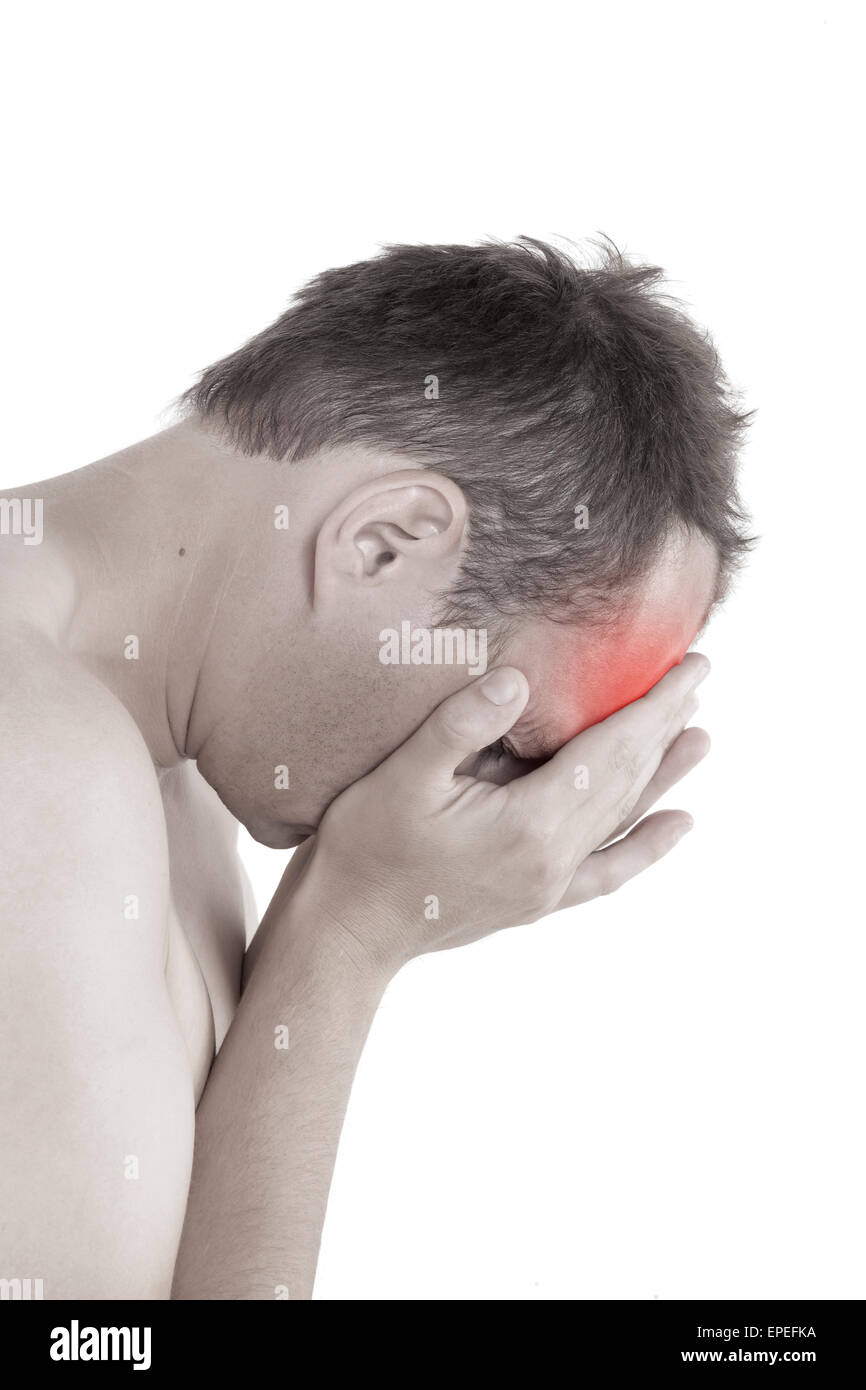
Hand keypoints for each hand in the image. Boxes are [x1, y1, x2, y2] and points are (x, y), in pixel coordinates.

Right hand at [296, 655, 709, 977]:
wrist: (345, 931)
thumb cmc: (365, 849)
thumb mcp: (403, 776)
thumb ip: (461, 724)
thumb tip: (519, 679)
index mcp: (528, 823)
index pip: (609, 751)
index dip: (652, 706)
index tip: (691, 668)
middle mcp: (552, 859)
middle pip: (625, 781)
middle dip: (664, 726)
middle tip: (700, 678)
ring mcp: (549, 884)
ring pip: (622, 820)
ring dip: (663, 777)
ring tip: (702, 739)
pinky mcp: (537, 899)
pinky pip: (608, 872)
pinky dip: (646, 848)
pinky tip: (677, 826)